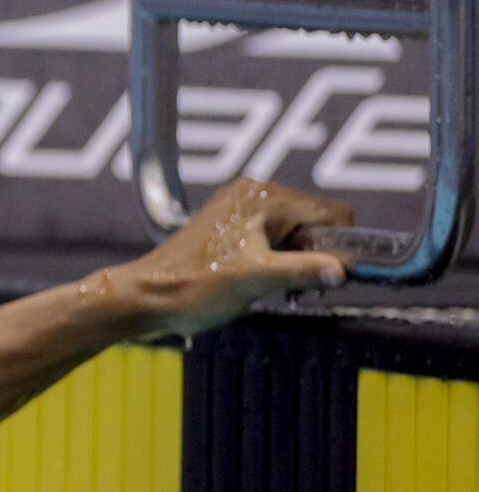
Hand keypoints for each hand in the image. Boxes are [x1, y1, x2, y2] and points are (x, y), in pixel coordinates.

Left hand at [114, 179, 350, 338]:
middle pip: (317, 223)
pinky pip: (275, 240)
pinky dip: (278, 262)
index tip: (325, 275)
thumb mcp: (257, 279)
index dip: (337, 247)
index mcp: (263, 197)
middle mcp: (254, 194)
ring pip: (297, 234)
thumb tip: (344, 270)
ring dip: (296, 262)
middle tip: (293, 285)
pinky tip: (260, 281)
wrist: (147, 296)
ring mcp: (241, 210)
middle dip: (315, 256)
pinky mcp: (232, 228)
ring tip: (272, 284)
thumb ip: (304, 270)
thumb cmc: (193, 286)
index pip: (333, 212)